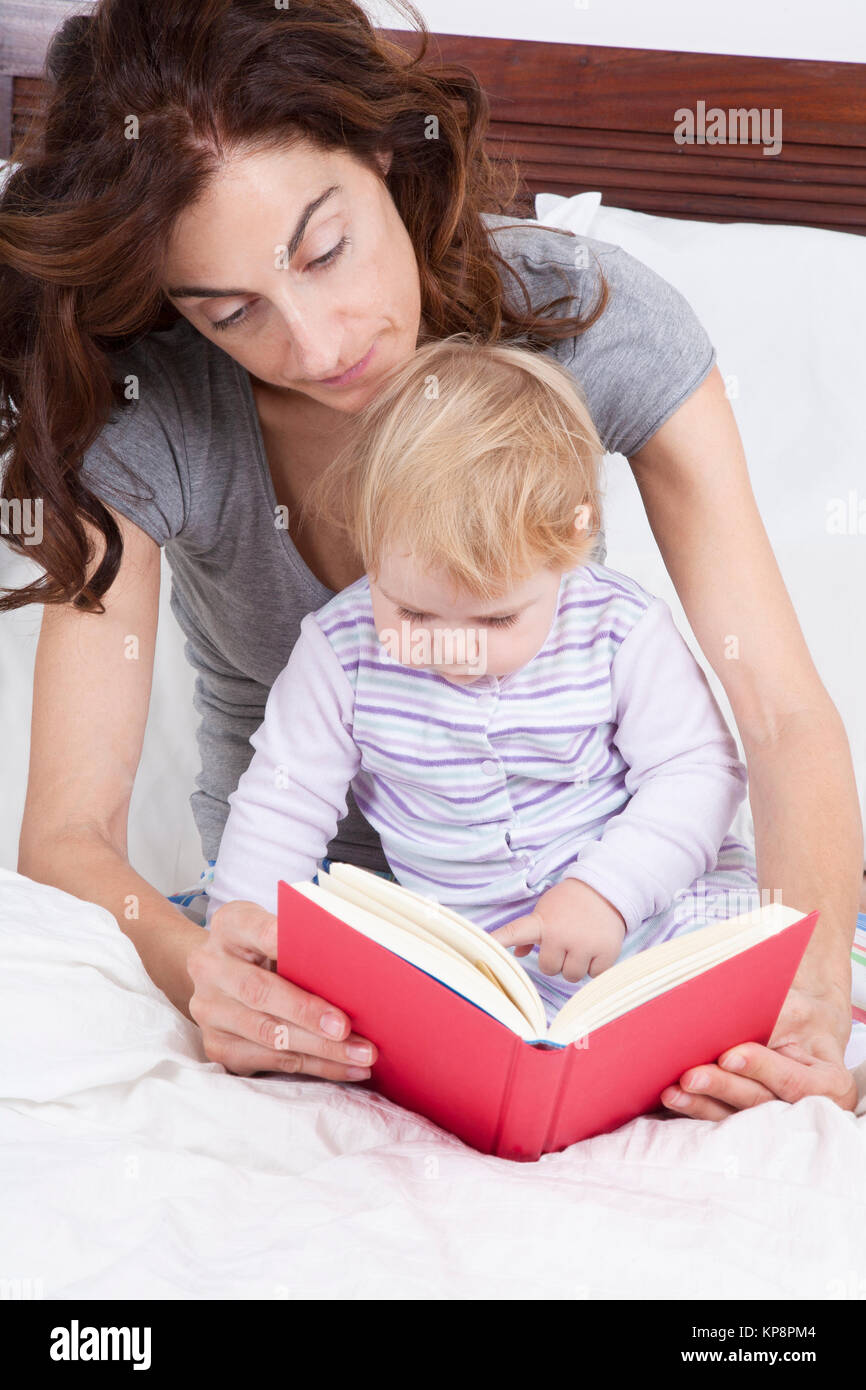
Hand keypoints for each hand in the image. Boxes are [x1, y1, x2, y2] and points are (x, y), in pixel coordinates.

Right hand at [186, 899, 377, 1080]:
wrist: (220, 976)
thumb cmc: (263, 951)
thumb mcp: (275, 932)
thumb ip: (301, 944)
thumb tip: (354, 971)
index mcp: (230, 926)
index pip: (260, 931)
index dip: (289, 945)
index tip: (327, 955)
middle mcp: (210, 966)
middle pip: (260, 992)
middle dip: (307, 1012)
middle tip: (346, 1028)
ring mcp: (209, 1009)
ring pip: (268, 1034)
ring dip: (321, 1049)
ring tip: (361, 1056)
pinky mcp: (217, 1045)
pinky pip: (270, 1060)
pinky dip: (313, 1066)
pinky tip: (345, 1068)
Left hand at [490, 878, 626, 982]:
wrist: (608, 889)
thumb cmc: (571, 902)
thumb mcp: (547, 910)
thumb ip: (532, 933)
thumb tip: (516, 954)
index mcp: (542, 922)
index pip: (515, 932)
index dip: (498, 941)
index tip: (484, 947)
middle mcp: (561, 935)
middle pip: (549, 969)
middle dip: (558, 960)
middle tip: (567, 942)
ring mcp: (584, 945)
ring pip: (571, 976)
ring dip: (576, 965)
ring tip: (583, 944)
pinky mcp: (605, 953)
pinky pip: (593, 975)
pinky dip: (596, 966)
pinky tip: (597, 946)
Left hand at [661, 970, 858, 1119]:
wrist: (799, 1031)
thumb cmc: (800, 1016)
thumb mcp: (796, 1011)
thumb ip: (770, 1020)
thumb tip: (722, 1017)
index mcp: (829, 1085)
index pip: (794, 1082)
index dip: (762, 1069)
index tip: (729, 1055)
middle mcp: (804, 1111)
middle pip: (760, 1104)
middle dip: (723, 1088)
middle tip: (691, 1076)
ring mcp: (773, 1122)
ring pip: (736, 1119)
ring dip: (701, 1105)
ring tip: (673, 1092)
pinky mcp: (746, 1123)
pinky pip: (719, 1121)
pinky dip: (695, 1111)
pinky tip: (674, 1101)